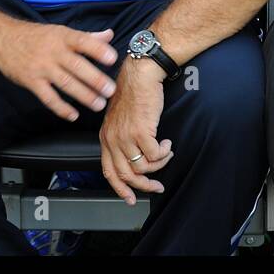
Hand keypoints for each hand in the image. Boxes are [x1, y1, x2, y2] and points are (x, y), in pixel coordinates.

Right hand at [0, 23, 117, 120]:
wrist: (2, 40)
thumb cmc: (38, 36)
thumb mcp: (61, 31)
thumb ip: (87, 36)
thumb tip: (109, 35)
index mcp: (63, 37)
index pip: (83, 41)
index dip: (98, 50)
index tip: (112, 58)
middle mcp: (53, 52)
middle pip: (76, 66)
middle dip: (95, 79)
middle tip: (111, 90)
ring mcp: (41, 67)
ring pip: (65, 83)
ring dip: (84, 95)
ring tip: (99, 104)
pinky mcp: (31, 81)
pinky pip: (47, 97)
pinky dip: (60, 108)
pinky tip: (73, 115)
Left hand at [99, 56, 173, 204]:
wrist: (140, 75)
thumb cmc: (134, 93)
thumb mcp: (120, 118)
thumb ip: (121, 137)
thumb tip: (134, 157)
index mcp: (106, 138)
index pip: (109, 172)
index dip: (120, 189)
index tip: (131, 198)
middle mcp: (113, 140)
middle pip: (126, 175)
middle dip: (144, 185)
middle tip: (158, 186)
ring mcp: (126, 136)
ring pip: (143, 166)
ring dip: (159, 164)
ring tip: (166, 153)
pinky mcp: (141, 131)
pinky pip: (155, 154)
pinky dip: (164, 152)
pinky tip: (167, 142)